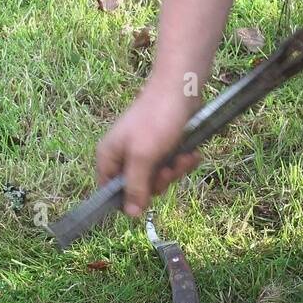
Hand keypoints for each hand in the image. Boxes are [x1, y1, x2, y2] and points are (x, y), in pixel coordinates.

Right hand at [95, 82, 201, 216]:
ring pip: (160, 176)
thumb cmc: (157, 119)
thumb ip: (136, 186)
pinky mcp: (165, 144)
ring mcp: (145, 149)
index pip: (111, 192)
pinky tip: (193, 153)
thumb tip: (130, 214)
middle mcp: (124, 154)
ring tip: (184, 157)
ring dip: (176, 170)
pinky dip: (184, 160)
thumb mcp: (143, 156)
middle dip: (160, 181)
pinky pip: (173, 163)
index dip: (130, 200)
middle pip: (140, 187)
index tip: (149, 196)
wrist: (181, 88)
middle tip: (169, 168)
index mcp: (109, 157)